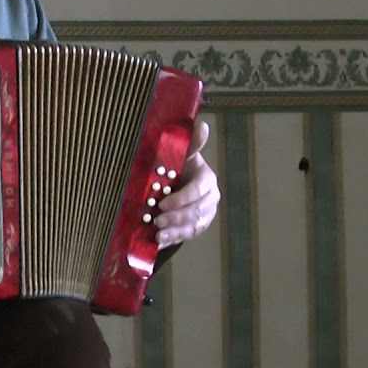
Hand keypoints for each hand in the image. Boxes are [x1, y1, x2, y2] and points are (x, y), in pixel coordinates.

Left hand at [154, 120, 219, 247]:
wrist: (178, 181)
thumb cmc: (179, 165)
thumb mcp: (182, 153)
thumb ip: (191, 143)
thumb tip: (203, 125)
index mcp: (207, 180)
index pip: (198, 191)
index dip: (181, 198)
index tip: (162, 203)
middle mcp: (210, 199)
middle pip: (197, 211)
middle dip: (176, 217)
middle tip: (156, 220)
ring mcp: (206, 214)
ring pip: (193, 226)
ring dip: (175, 232)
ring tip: (157, 235)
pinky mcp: (198, 226)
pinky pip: (188, 236)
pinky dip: (174, 239)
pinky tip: (159, 241)